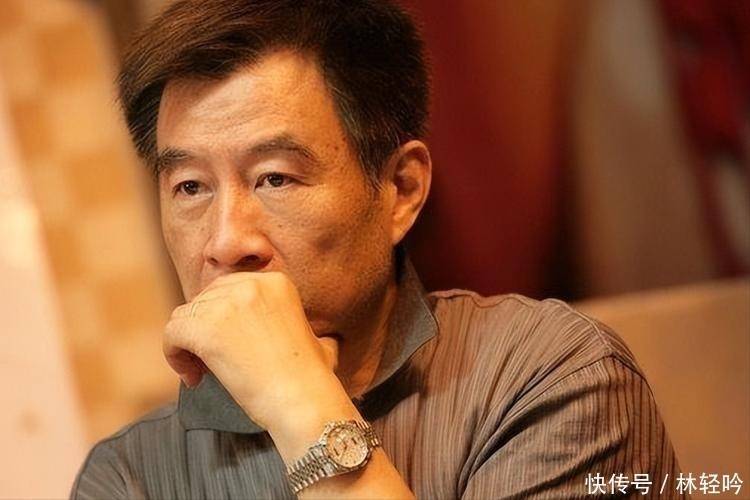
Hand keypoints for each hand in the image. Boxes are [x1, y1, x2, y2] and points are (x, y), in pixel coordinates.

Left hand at [164, 271, 341, 429]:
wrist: (304, 400)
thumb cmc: (310, 379)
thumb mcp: (309, 334)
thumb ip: (289, 324)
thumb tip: (274, 331)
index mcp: (275, 282)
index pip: (227, 289)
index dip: (221, 319)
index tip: (229, 347)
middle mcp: (251, 284)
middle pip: (204, 300)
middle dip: (202, 330)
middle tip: (211, 363)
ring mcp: (227, 304)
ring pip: (184, 317)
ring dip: (188, 345)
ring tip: (203, 373)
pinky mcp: (206, 328)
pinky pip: (172, 333)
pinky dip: (175, 357)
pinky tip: (193, 378)